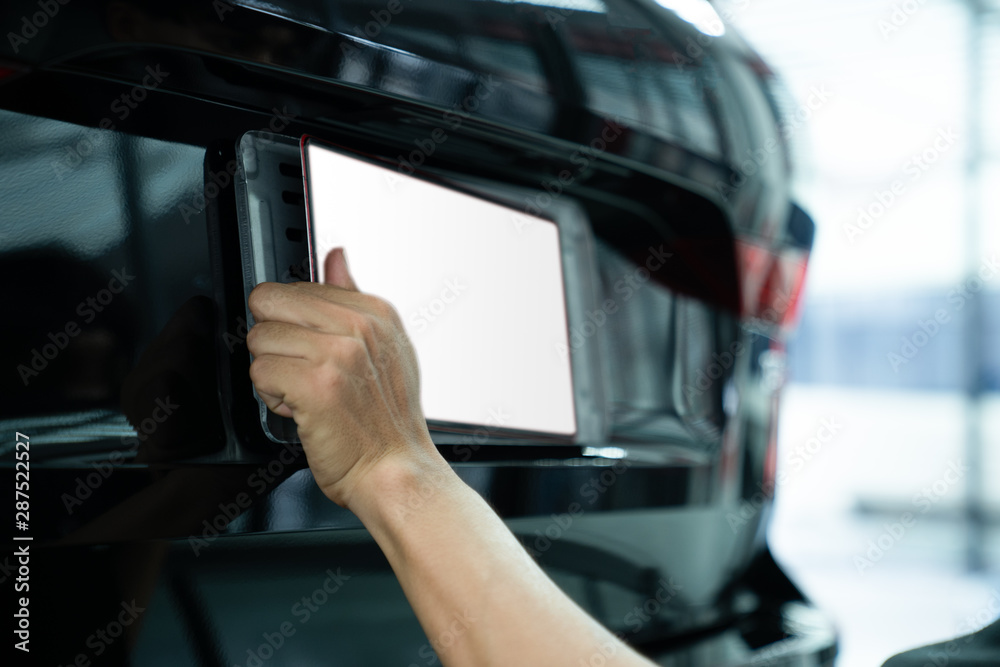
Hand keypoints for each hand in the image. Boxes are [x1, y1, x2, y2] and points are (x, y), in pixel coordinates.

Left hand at [246, 248, 438, 507]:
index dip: (295, 324)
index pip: (297, 288)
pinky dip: (271, 398)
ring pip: (260, 340)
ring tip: (306, 395)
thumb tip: (335, 256)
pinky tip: (301, 410)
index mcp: (374, 312)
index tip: (314, 351)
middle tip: (301, 370)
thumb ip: (353, 296)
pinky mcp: (315, 385)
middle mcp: (358, 326)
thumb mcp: (387, 347)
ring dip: (273, 374)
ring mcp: (338, 354)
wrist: (397, 471)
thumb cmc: (388, 421)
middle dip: (274, 341)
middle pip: (270, 304)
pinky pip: (260, 373)